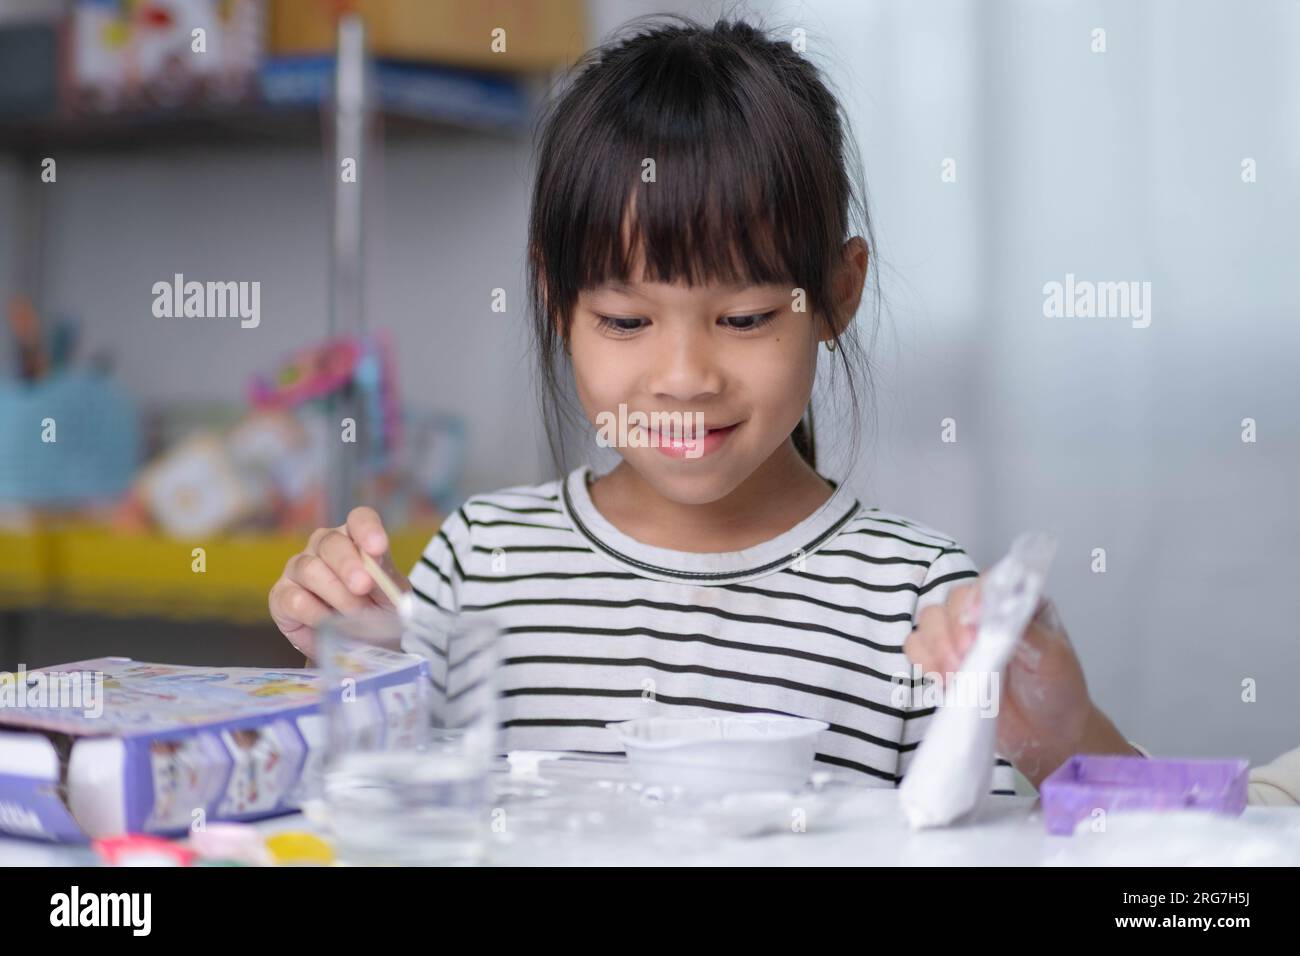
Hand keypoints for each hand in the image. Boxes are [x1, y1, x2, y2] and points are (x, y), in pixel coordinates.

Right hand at [268, 506, 409, 659]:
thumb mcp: (391, 597)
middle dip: (348, 564)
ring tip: (355, 616)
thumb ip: (386, 581)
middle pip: (330, 542)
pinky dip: (315, 614)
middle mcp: (323, 547)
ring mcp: (298, 569)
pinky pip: (294, 600)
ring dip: (336, 594)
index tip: (378, 547)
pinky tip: (329, 624)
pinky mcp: (281, 596)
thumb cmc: (376, 612)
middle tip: (363, 586)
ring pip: (310, 569)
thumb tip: (376, 574)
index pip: (359, 520)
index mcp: (354, 538)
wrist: (357, 647)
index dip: (368, 530)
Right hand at [906, 584, 1130, 786]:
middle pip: (951, 601)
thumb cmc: (1058, 690)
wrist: (1049, 734)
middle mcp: (985, 614)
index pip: (986, 584)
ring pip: (928, 621)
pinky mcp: (943, 662)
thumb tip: (994, 615)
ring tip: (957, 675)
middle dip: (953, 630)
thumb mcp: (1054, 658)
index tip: (974, 625)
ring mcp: (960, 637)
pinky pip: (916, 648)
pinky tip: (944, 681)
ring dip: (936, 647)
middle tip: (967, 658)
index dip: (974, 599)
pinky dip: (924, 661)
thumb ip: (1027, 632)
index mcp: (1016, 602)